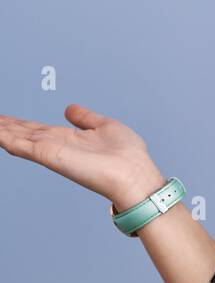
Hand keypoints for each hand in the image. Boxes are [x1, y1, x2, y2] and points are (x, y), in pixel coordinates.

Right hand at [0, 104, 163, 210]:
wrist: (133, 174)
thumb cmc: (127, 155)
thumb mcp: (105, 126)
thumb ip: (85, 118)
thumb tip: (70, 108)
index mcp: (68, 138)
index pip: (36, 129)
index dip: (18, 123)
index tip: (2, 118)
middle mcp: (56, 144)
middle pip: (23, 132)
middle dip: (5, 126)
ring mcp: (51, 151)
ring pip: (18, 137)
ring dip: (2, 131)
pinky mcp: (49, 155)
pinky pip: (21, 145)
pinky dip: (6, 138)